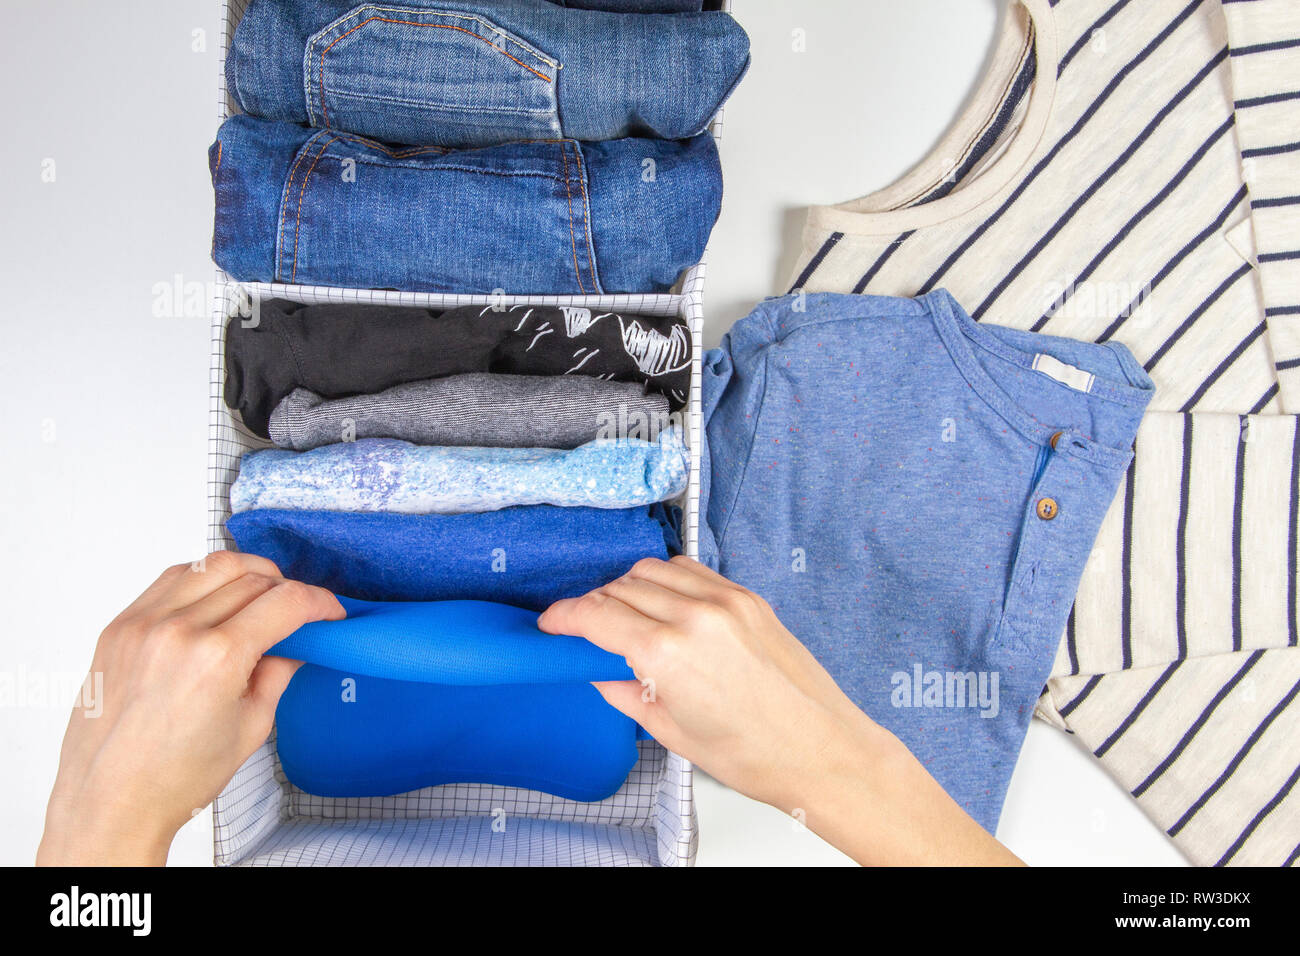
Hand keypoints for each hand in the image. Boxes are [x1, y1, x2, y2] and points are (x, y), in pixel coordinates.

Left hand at [37, 552, 344, 865]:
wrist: (111, 801)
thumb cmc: (176, 777)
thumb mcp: (251, 727)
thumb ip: (279, 672)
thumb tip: (295, 643)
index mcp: (217, 658)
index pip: (285, 602)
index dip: (319, 601)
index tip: (329, 610)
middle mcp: (178, 631)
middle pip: (252, 578)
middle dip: (286, 590)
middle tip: (297, 611)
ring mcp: (142, 624)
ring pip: (212, 566)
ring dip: (246, 575)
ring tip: (258, 597)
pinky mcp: (119, 627)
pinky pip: (171, 580)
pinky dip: (203, 580)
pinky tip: (215, 600)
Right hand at [539, 556, 1020, 865]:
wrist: (822, 750)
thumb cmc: (756, 754)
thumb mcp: (672, 733)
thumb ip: (627, 692)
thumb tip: (601, 672)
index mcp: (667, 654)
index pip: (596, 614)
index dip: (563, 616)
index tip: (551, 623)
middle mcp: (694, 616)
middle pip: (619, 587)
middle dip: (594, 605)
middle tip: (585, 628)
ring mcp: (725, 601)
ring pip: (654, 570)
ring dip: (629, 587)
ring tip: (626, 616)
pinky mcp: (748, 598)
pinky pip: (692, 571)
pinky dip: (668, 580)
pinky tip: (664, 603)